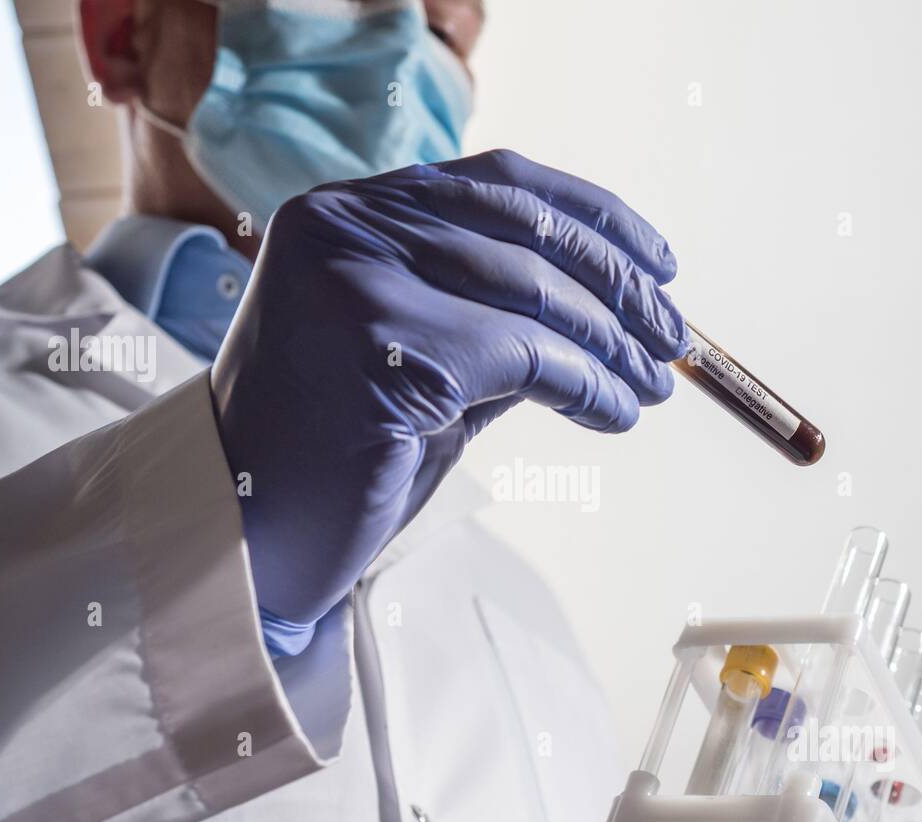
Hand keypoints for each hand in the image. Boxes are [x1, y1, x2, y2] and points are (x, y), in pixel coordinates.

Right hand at [210, 150, 684, 651]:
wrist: (247, 537)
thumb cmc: (332, 455)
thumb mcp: (420, 361)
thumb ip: (491, 317)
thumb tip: (609, 310)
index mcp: (345, 211)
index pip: (499, 183)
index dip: (594, 217)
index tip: (659, 261)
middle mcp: (343, 227)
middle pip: (525, 235)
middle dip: (620, 289)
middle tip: (674, 338)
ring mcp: (355, 281)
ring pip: (532, 295)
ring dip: (613, 345)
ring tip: (651, 385)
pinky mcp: (383, 347)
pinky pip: (524, 355)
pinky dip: (587, 384)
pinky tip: (613, 413)